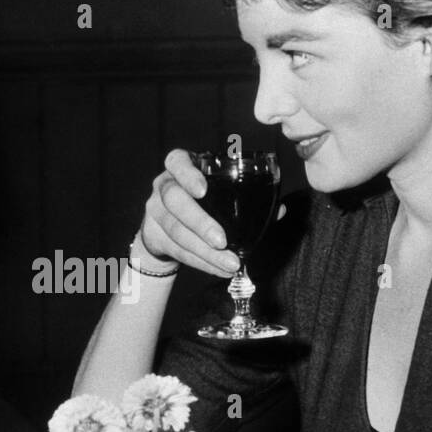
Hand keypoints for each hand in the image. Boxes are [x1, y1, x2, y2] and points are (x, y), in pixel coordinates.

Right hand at [138, 149, 241, 277]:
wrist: (167, 228)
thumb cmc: (203, 204)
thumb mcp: (219, 195)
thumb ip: (247, 198)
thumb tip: (280, 210)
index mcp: (180, 168)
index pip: (176, 162)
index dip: (188, 174)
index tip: (203, 190)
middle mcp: (163, 185)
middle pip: (174, 200)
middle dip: (199, 222)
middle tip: (222, 241)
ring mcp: (153, 210)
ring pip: (175, 230)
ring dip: (203, 250)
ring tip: (229, 262)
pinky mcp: (152, 235)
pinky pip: (176, 250)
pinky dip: (200, 262)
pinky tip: (219, 269)